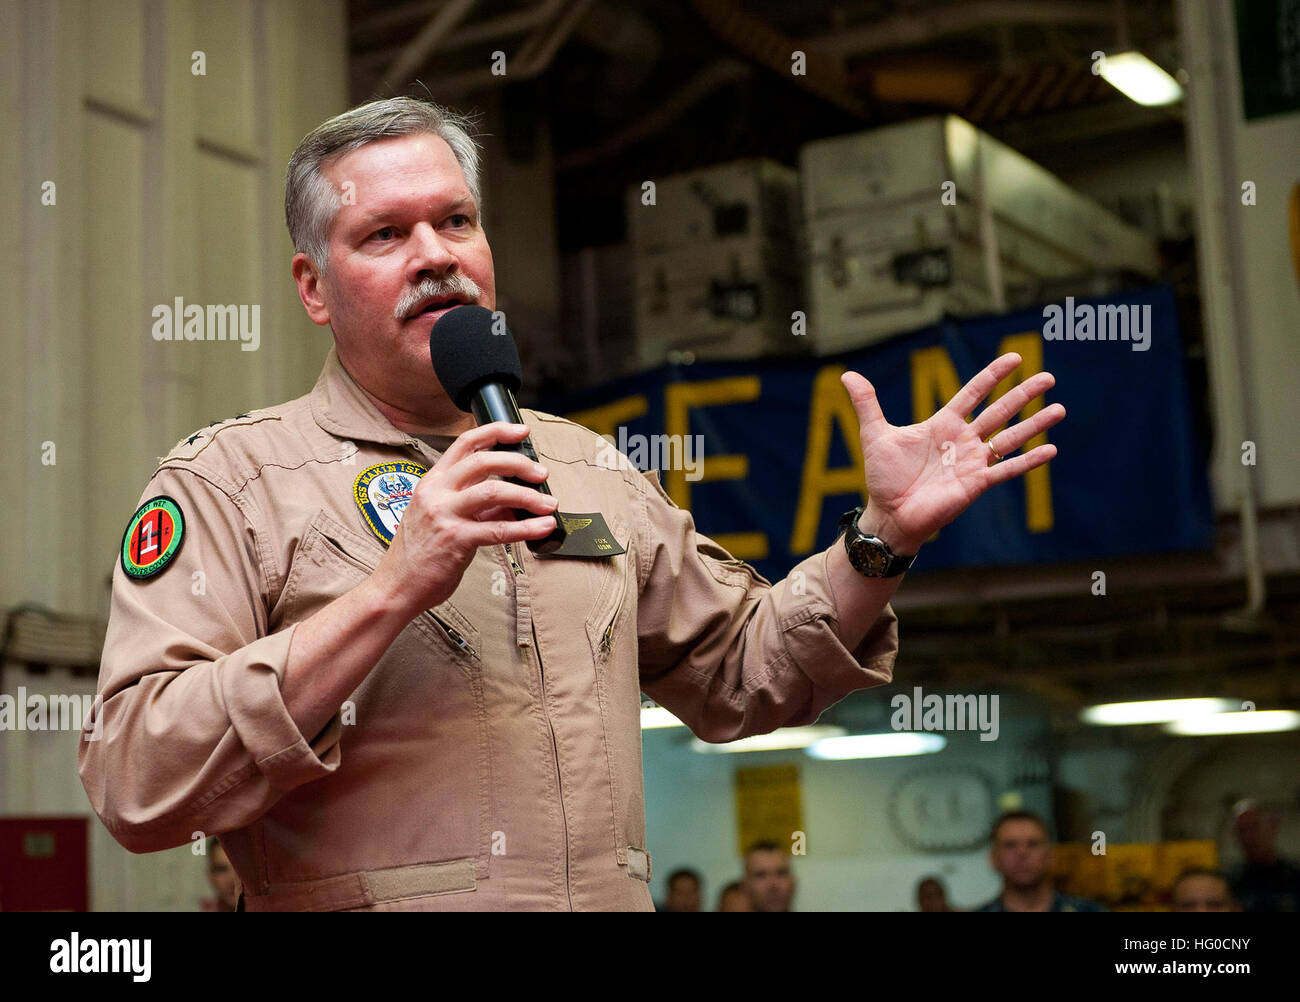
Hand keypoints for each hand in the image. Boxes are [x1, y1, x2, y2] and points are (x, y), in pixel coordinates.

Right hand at [371, 422, 557, 616]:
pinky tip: (542, 527)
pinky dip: (526, 528)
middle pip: (484, 461)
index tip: (521, 431)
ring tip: (548, 504)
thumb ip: (476, 506)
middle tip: (541, 473)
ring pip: (494, 491)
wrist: (396, 586)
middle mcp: (436, 493)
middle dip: (519, 463)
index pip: (466, 444)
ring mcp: (444, 515)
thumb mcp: (442, 518)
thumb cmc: (419, 554)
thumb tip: (514, 503)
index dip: (496, 432)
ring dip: (528, 496)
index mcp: (433, 482)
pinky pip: (498, 529)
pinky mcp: (455, 540)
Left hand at [840, 352, 1064, 553]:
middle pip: (1000, 411)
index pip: (973, 393)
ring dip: (1035, 424)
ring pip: (1010, 437)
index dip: (993, 376)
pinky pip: (1007, 469)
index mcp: (943, 424)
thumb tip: (847, 374)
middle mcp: (963, 440)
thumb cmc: (883, 477)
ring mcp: (972, 462)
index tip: (1015, 358)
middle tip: (1049, 377)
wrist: (889, 514)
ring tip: (1060, 408)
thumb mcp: (874, 434)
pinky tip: (1051, 450)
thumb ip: (867, 403)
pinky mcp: (976, 484)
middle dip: (1024, 394)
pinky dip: (1028, 460)